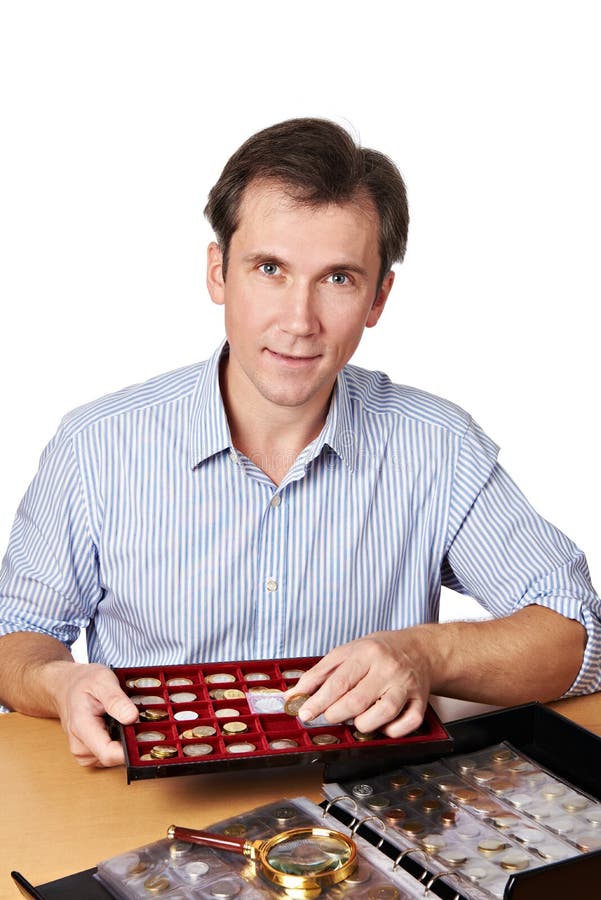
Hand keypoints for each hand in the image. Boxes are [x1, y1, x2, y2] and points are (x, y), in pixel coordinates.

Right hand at [44, 661, 137, 766]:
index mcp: (82, 728)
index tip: (143, 734)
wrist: (67, 687)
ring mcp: (84, 753)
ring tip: (120, 719)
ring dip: (124, 741)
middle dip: (129, 741)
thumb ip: (116, 700)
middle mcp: (80, 747)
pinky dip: (117, 742)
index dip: (130, 749)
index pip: (109, 754)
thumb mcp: (102, 680)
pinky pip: (111, 755)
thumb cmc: (83, 683)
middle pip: (115, 758)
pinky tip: (115, 726)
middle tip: (132, 717)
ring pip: (115, 758)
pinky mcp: (89, 755)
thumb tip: (132, 718)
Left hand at [287, 630, 431, 736]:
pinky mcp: (420, 701)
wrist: (419, 649)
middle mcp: (388, 669)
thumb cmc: (379, 652)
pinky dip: (391, 731)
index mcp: (367, 653)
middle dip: (336, 715)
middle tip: (328, 717)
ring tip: (355, 720)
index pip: (338, 682)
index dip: (318, 701)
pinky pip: (407, 724)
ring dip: (363, 724)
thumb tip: (293, 695)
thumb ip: (319, 673)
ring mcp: (406, 685)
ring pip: (383, 714)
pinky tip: (381, 724)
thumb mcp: (347, 652)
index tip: (305, 713)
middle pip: (357, 701)